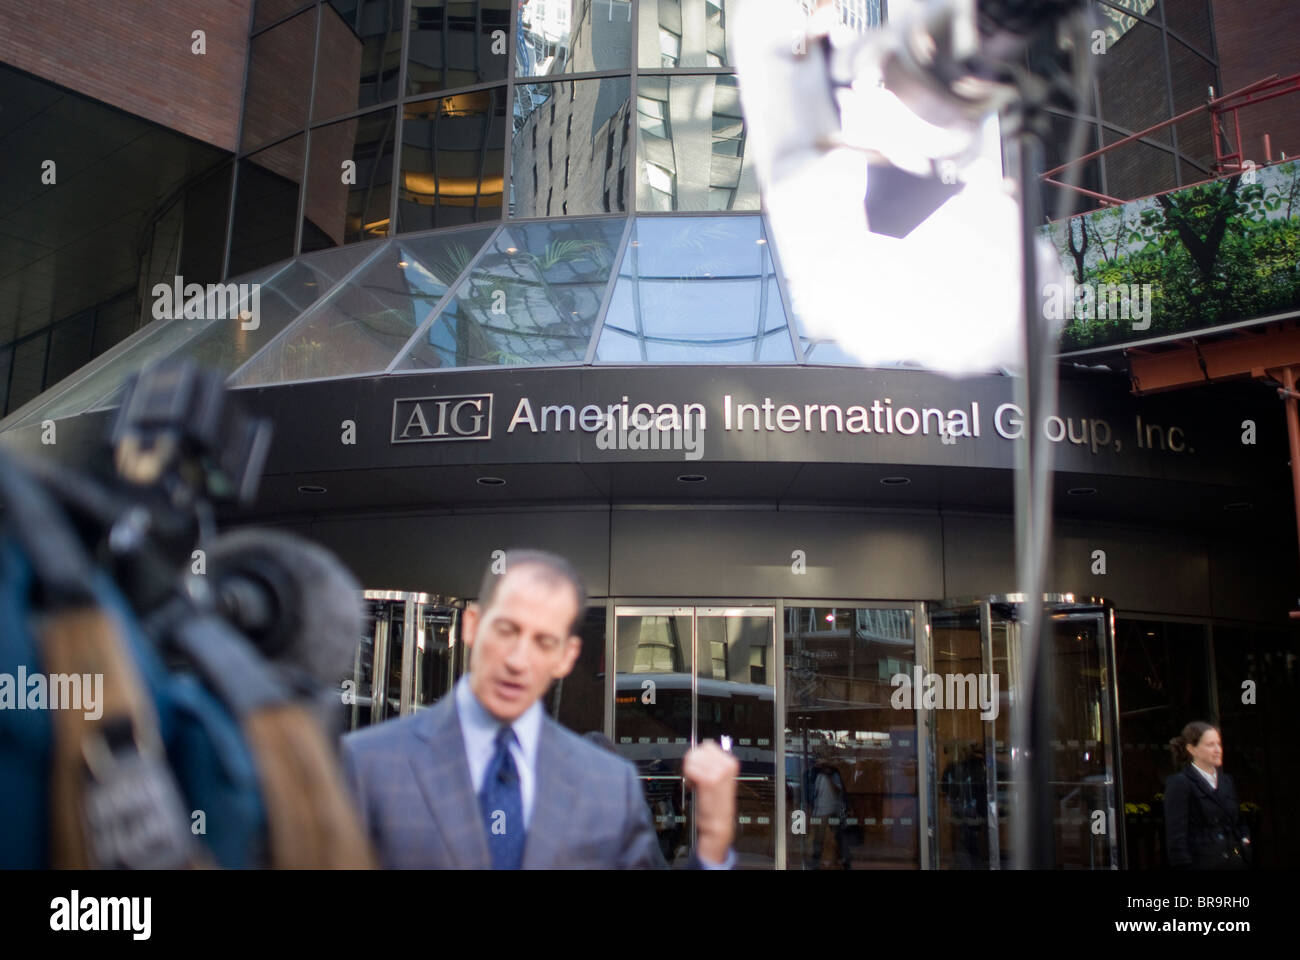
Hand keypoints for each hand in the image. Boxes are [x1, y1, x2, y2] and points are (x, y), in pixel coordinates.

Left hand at [683, 740, 739, 865]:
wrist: (718, 822)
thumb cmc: (715, 802)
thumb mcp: (719, 776)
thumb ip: (713, 760)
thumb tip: (704, 745)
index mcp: (731, 761)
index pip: (706, 745)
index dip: (699, 757)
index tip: (702, 770)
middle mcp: (727, 764)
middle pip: (697, 750)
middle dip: (693, 764)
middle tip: (698, 779)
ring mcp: (719, 771)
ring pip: (692, 759)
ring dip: (690, 772)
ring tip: (698, 784)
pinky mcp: (709, 780)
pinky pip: (690, 768)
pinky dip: (688, 778)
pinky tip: (695, 787)